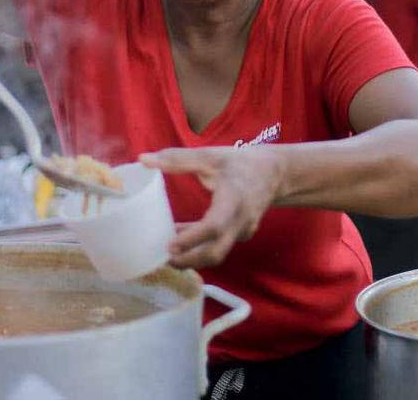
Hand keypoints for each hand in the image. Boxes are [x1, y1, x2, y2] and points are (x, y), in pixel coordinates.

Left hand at [139, 146, 286, 269]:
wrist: (275, 172)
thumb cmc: (241, 162)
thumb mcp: (210, 156)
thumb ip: (177, 159)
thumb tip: (143, 159)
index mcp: (234, 200)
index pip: (213, 226)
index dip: (191, 239)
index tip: (169, 246)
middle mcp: (240, 221)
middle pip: (216, 252)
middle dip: (189, 261)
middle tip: (163, 259)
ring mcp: (242, 231)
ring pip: (217, 253)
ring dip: (192, 256)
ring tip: (166, 252)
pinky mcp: (240, 234)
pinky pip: (219, 246)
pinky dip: (200, 247)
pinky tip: (181, 239)